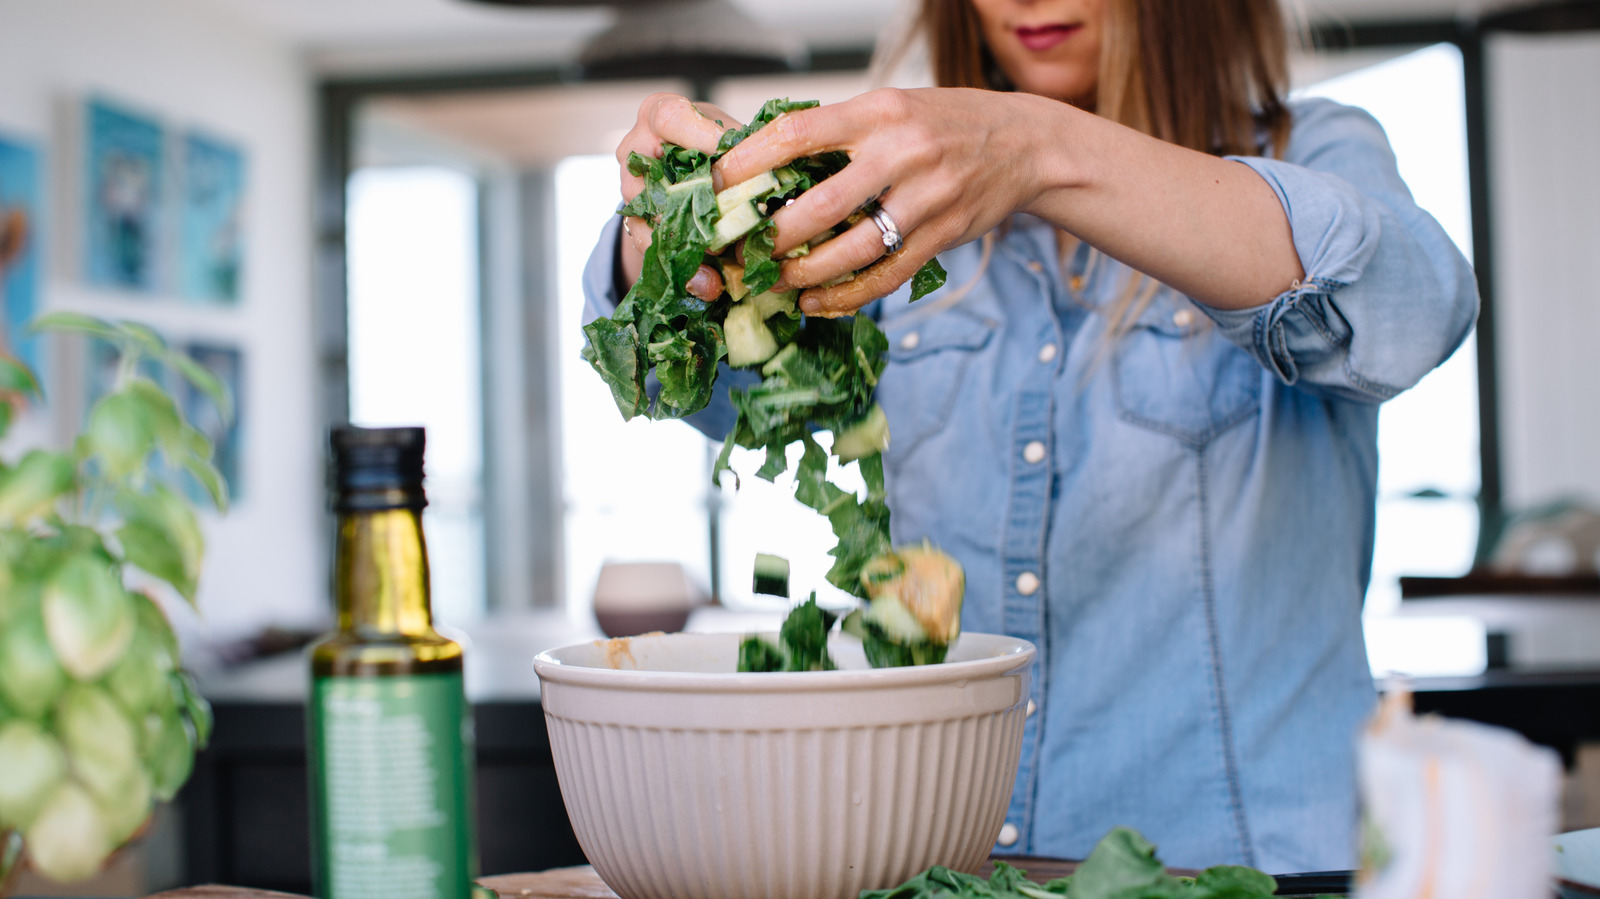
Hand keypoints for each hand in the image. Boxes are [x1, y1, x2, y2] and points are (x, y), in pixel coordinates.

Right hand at [616, 93, 741, 300]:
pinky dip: (686, 273)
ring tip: (716, 277)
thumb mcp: (732, 137)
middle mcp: (636, 151)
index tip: (726, 153)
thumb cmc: (719, 145)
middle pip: (651, 177)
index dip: (696, 136)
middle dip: (691, 207)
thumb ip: (747, 151)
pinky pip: (656, 253)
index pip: (668, 118)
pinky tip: (709, 288)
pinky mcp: (638, 228)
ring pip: (649, 223)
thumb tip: (782, 179)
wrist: (696, 172)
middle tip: (722, 225)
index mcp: (660, 116)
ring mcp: (632, 192)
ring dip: (686, 251)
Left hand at [713, 88, 1049, 315]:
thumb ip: (837, 132)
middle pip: (820, 204)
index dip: (750, 164)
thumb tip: (763, 163)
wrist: (1023, 142)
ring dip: (805, 274)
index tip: (716, 186)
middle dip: (772, 236)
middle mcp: (902, 152)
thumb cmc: (943, 122)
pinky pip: (885, 275)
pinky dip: (847, 295)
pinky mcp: (942, 235)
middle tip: (740, 251)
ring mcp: (926, 197)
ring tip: (775, 283)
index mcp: (877, 111)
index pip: (798, 134)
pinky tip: (817, 303)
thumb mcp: (890, 106)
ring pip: (852, 249)